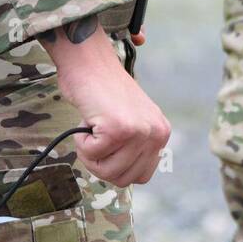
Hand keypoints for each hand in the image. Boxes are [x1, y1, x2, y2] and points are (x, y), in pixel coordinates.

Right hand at [48, 22, 169, 186]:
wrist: (89, 62)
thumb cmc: (102, 93)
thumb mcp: (132, 120)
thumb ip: (136, 147)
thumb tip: (129, 176)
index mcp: (161, 133)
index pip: (141, 176)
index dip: (117, 165)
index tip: (109, 142)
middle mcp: (156, 133)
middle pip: (123, 179)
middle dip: (102, 162)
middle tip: (98, 133)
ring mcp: (139, 131)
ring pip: (107, 173)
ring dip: (90, 153)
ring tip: (94, 125)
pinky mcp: (119, 129)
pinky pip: (91, 156)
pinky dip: (81, 141)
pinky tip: (88, 118)